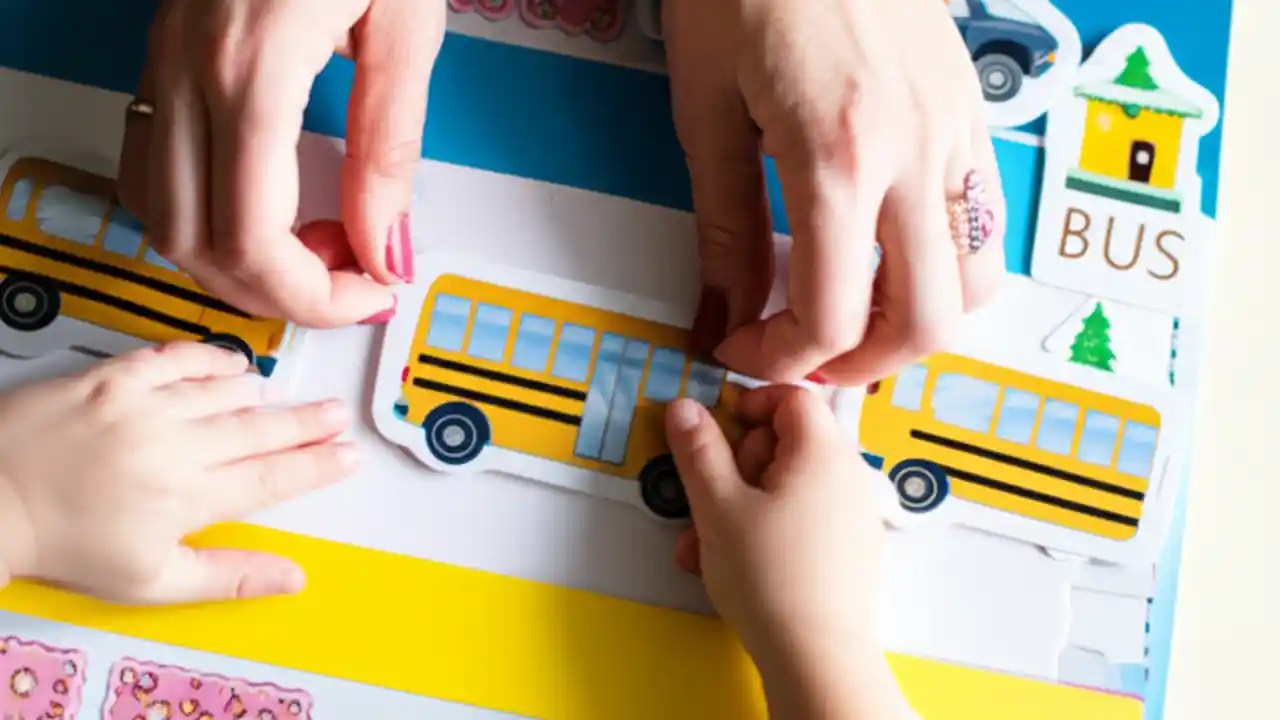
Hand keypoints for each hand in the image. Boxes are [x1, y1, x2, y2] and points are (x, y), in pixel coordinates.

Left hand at [0, 343, 357, 603]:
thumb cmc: (66, 546)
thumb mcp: (150, 581)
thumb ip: (227, 576)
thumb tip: (293, 578)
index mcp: (189, 499)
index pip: (273, 478)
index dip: (317, 466)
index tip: (348, 456)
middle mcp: (175, 446)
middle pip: (260, 429)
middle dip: (307, 423)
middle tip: (337, 413)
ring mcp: (143, 405)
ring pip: (224, 390)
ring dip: (259, 393)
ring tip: (279, 395)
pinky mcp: (112, 377)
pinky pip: (176, 358)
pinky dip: (209, 358)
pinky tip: (229, 364)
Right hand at [117, 0, 444, 326]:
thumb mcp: (404, 29)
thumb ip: (391, 147)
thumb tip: (386, 243)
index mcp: (253, 68)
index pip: (256, 238)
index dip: (315, 296)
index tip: (371, 291)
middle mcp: (191, 71)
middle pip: (199, 244)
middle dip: (279, 293)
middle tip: (348, 281)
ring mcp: (165, 62)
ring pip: (161, 216)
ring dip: (234, 262)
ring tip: (309, 248)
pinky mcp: (165, 56)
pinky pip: (150, 168)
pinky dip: (199, 216)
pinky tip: (259, 206)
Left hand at [665, 0, 1005, 384]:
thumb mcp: (708, 112)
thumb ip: (726, 228)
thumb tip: (721, 314)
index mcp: (838, 157)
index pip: (832, 317)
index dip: (781, 359)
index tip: (743, 348)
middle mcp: (915, 152)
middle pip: (928, 322)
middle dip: (861, 366)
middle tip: (805, 356)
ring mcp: (956, 128)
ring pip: (975, 278)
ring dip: (915, 318)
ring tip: (853, 310)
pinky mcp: (971, 106)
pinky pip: (981, 216)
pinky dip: (942, 261)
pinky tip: (887, 248)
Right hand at [665, 388, 914, 718]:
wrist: (814, 655)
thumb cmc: (766, 573)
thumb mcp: (717, 505)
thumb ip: (698, 450)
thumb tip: (683, 406)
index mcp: (823, 452)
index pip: (792, 398)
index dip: (750, 405)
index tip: (717, 432)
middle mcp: (849, 475)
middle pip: (788, 442)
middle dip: (737, 465)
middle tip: (707, 498)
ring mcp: (854, 515)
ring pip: (788, 488)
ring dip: (741, 504)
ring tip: (703, 543)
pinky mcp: (851, 550)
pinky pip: (804, 520)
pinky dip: (767, 529)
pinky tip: (733, 563)